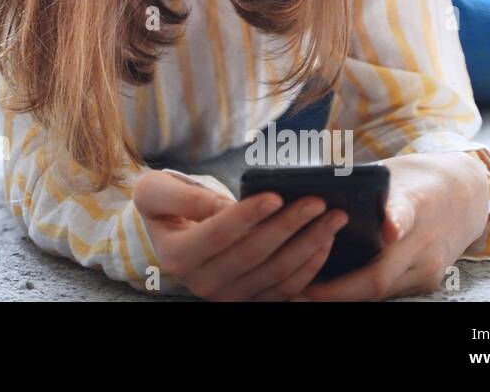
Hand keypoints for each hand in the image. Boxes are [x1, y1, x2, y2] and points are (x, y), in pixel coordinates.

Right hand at [134, 169, 349, 300]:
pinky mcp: (249, 299)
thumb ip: (183, 196)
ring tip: (332, 218)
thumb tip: (225, 206)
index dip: (249, 215)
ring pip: (276, 273)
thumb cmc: (165, 204)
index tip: (276, 195)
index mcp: (178, 255)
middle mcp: (202, 283)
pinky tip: (325, 240)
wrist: (169, 233)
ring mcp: (228, 296)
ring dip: (309, 245)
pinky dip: (310, 265)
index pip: (219, 234)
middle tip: (318, 202)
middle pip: (254, 254)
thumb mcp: (156, 191)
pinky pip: (286, 288)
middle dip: (290, 226)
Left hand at [290, 151, 489, 300]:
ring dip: (343, 296)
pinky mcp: (429, 281)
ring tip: (303, 295)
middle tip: (299, 290)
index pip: (406, 213)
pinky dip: (359, 293)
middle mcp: (426, 242)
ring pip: (382, 291)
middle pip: (381, 274)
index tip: (389, 229)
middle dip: (338, 290)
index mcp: (416, 203)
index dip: (395, 221)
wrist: (466, 194)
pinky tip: (329, 292)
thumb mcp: (392, 172)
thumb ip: (361, 186)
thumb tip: (315, 193)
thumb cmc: (415, 180)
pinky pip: (390, 292)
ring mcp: (430, 268)